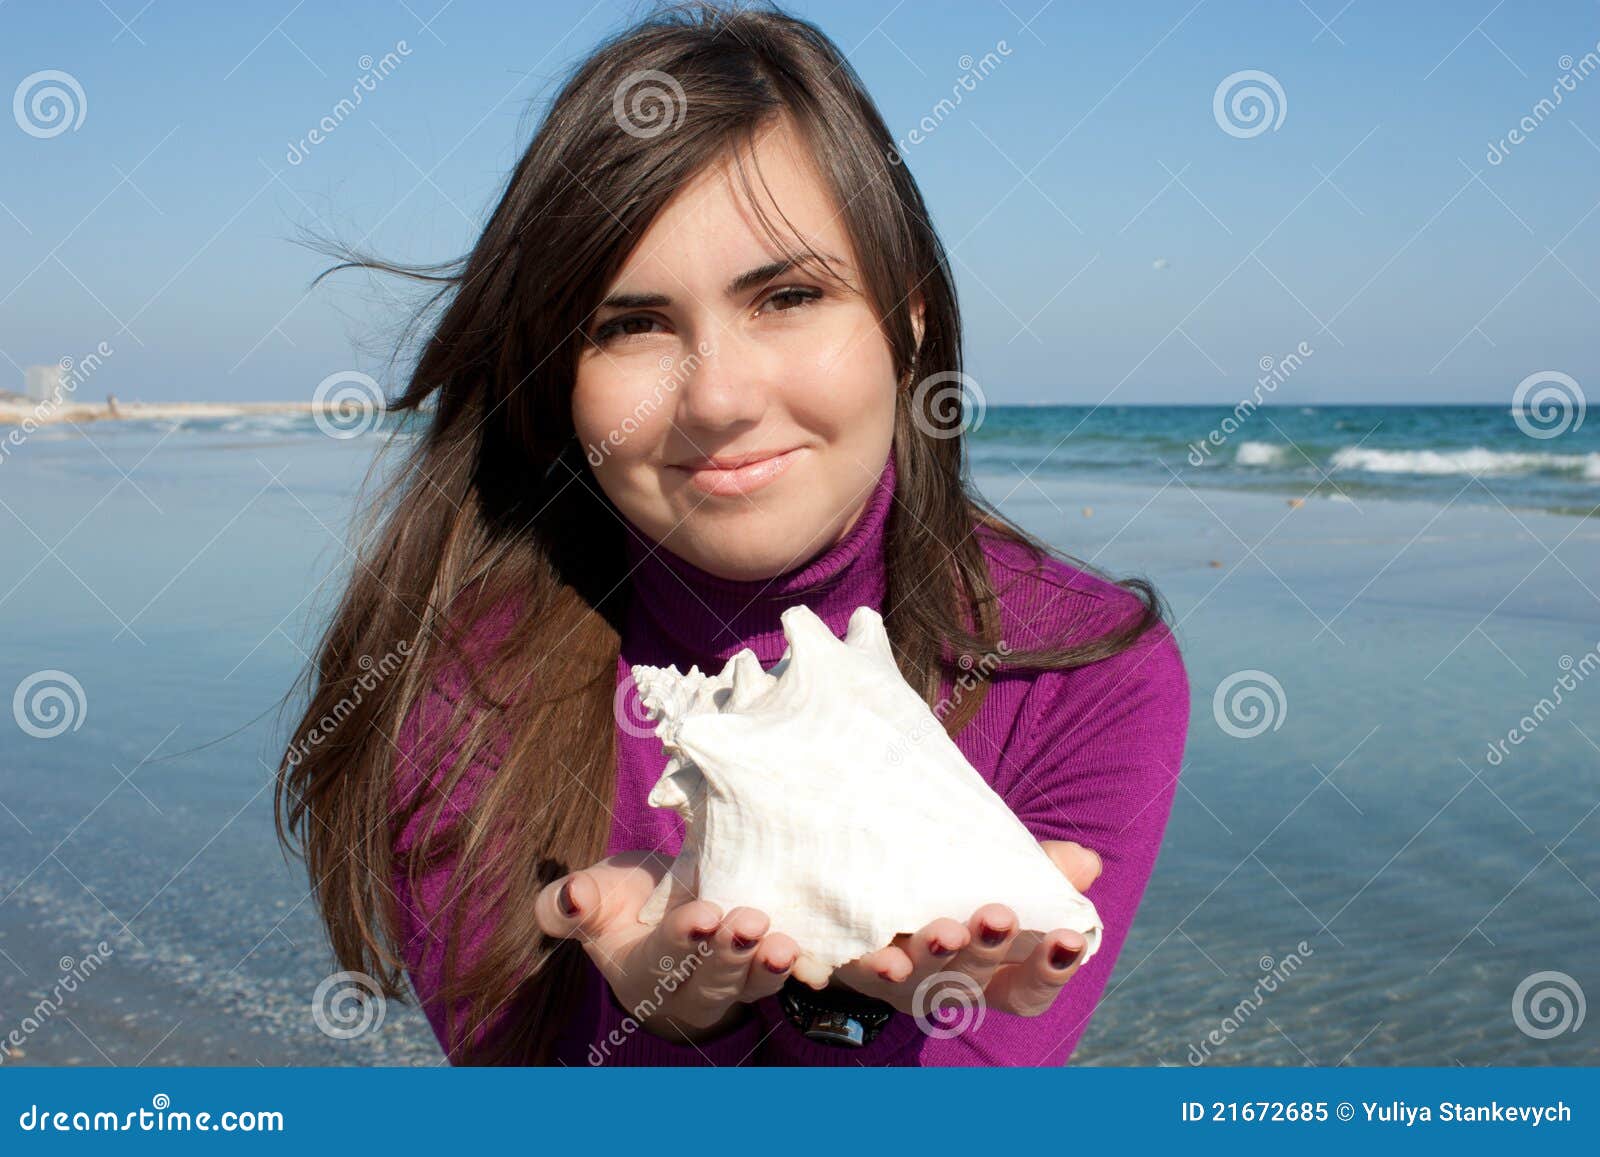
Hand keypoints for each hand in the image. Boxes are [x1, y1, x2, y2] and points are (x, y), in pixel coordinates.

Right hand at [534, 851, 799, 1042]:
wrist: (660, 903)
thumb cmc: (621, 900)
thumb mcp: (591, 896)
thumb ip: (568, 902)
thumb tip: (572, 896)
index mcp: (637, 974)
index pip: (660, 961)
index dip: (681, 941)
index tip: (703, 915)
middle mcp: (682, 991)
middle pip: (708, 982)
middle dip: (729, 954)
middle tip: (749, 921)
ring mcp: (725, 988)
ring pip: (747, 988)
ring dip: (767, 967)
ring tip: (782, 945)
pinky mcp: (757, 975)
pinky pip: (777, 977)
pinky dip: (796, 967)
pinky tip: (808, 949)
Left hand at [829, 839, 1102, 1018]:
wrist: (881, 890)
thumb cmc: (961, 892)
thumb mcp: (1004, 879)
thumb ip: (1043, 872)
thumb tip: (1084, 862)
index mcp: (994, 974)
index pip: (1029, 989)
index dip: (1051, 969)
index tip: (1069, 938)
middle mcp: (951, 984)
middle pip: (974, 977)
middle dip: (988, 948)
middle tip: (1000, 916)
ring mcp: (904, 978)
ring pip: (920, 975)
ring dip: (934, 954)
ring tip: (946, 931)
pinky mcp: (858, 962)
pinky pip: (862, 969)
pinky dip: (873, 965)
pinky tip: (885, 959)